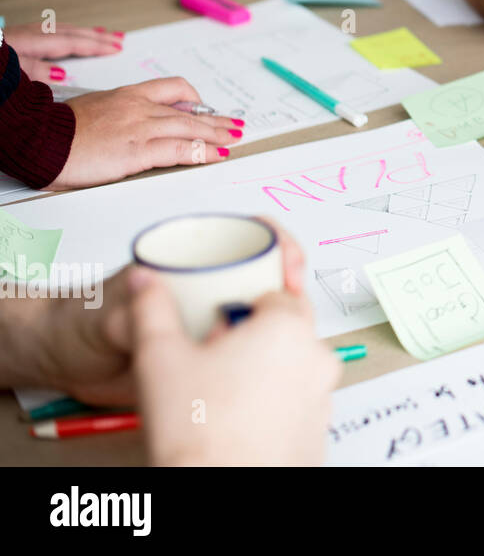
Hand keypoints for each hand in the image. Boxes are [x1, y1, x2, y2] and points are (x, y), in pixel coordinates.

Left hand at [4, 22, 121, 83]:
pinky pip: (50, 29)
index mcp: (31, 42)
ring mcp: (23, 33)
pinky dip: (66, 31)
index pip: (72, 43)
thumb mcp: (11, 73)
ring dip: (84, 31)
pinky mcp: (15, 36)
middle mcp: (30, 34)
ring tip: (100, 33)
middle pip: (72, 33)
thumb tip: (61, 74)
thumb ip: (36, 72)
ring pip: (62, 29)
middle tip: (119, 38)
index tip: (117, 48)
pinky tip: (66, 33)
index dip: (96, 46)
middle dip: (97, 36)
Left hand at [26, 223, 307, 407]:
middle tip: (295, 311)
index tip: (289, 267)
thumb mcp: (108, 312)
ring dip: (278, 328)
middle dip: (291, 291)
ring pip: (265, 318)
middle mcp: (211, 285)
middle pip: (271, 278)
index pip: (254, 237)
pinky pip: (247, 354)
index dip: (282, 246)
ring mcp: (214, 319)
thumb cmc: (83, 319)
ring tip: (282, 343)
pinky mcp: (211, 357)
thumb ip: (130, 316)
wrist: (64, 361)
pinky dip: (260, 360)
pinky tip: (262, 369)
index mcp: (193, 259)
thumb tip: (153, 325)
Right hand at [51, 78, 243, 189]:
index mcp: (127, 95)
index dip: (194, 99)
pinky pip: (182, 149)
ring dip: (217, 135)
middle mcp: (139, 106)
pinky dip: (204, 152)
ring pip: (191, 128)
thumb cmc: (59, 132)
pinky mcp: (139, 149)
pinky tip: (217, 155)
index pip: (172, 89)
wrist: (40, 140)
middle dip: (215, 120)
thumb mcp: (94, 111)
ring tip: (234, 139)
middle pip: (188, 111)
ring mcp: (141, 126)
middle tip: (233, 125)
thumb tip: (131, 128)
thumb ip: (118, 114)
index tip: (205, 108)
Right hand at [129, 247, 337, 465]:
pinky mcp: (319, 430)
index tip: (218, 325)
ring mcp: (323, 397)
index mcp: (287, 328)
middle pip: (288, 330)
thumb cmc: (198, 433)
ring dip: (267, 371)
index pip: (275, 294)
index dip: (242, 307)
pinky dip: (275, 405)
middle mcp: (317, 358)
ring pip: (294, 368)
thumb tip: (146, 281)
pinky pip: (298, 404)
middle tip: (216, 360)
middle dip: (256, 337)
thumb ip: (152, 310)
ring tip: (223, 394)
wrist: (219, 489)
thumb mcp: (159, 358)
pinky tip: (239, 420)